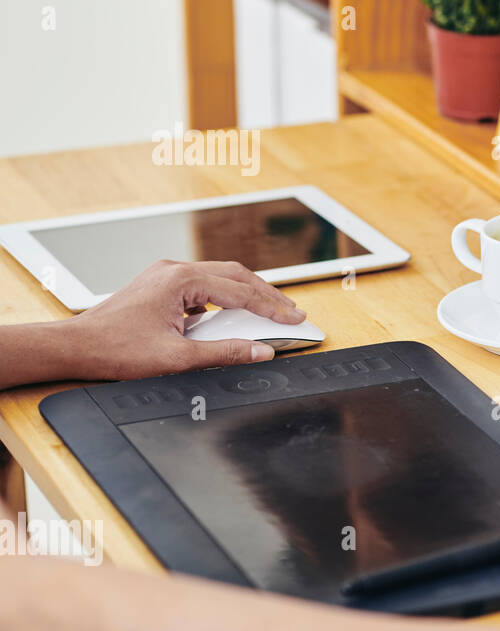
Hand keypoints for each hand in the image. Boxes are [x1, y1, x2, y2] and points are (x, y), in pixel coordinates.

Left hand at [63, 260, 305, 379]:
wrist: (75, 347)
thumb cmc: (115, 349)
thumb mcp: (177, 359)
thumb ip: (225, 353)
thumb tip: (259, 352)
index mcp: (181, 281)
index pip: (241, 291)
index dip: (272, 308)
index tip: (294, 318)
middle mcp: (174, 271)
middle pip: (236, 275)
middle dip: (267, 294)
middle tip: (292, 311)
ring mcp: (166, 276)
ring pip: (221, 277)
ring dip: (248, 293)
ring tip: (271, 310)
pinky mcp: (160, 286)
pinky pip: (204, 284)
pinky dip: (226, 296)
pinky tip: (233, 313)